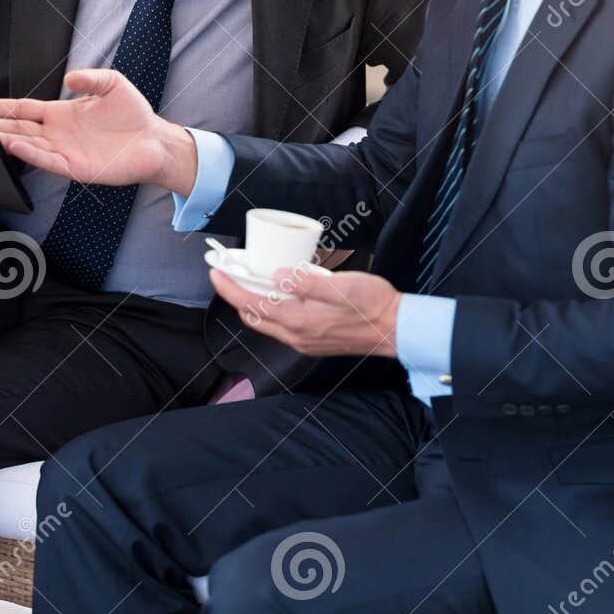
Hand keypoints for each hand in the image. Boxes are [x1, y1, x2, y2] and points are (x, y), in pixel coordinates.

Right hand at [0, 69, 198, 194]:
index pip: (23, 109)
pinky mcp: (75, 168)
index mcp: (60, 113)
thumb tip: (70, 78)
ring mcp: (63, 151)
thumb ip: (90, 78)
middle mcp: (57, 133)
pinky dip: (30, 155)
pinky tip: (15, 147)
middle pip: (18, 128)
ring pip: (27, 146)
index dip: (1, 108)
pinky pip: (47, 161)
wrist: (154, 141)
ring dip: (6, 141)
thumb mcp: (111, 84)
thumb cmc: (133, 114)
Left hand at [211, 266, 400, 358]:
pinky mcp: (313, 340)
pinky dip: (272, 308)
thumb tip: (276, 275)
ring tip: (250, 279)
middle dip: (236, 294)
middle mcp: (297, 336)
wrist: (397, 330)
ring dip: (253, 302)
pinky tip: (280, 293)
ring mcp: (304, 341)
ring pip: (267, 321)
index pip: (251, 304)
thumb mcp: (340, 287)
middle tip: (228, 274)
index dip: (230, 287)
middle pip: (253, 315)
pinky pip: (282, 325)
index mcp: (299, 321)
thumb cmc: (373, 307)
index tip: (216, 272)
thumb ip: (305, 282)